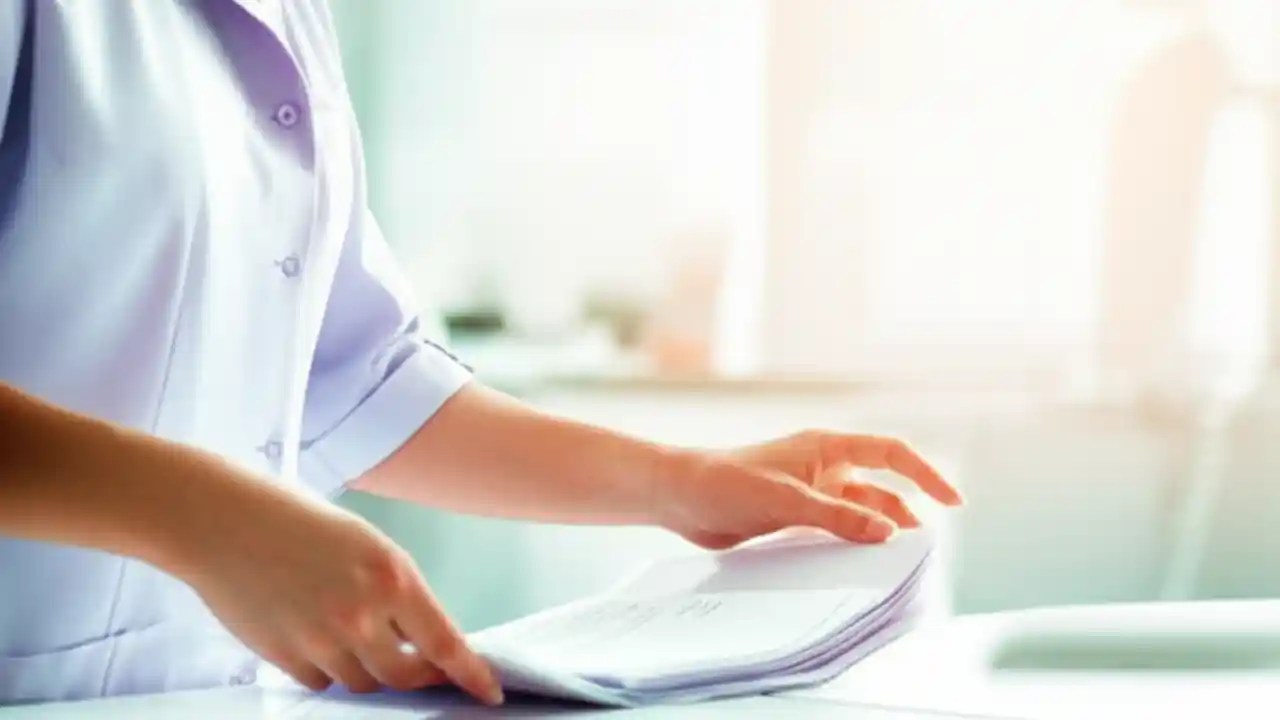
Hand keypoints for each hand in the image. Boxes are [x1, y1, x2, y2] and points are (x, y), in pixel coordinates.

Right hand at [163, 463, 503, 704]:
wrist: (224, 521)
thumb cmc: (298, 522)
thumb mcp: (366, 544)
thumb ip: (397, 591)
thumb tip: (421, 638)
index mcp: (391, 576)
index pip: (444, 642)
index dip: (471, 673)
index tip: (489, 691)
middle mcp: (361, 614)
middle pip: (405, 675)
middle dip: (416, 674)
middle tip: (415, 660)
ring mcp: (321, 640)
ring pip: (362, 682)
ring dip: (367, 667)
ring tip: (345, 625)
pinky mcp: (285, 656)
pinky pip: (322, 682)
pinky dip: (327, 668)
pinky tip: (313, 632)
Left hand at [655, 431, 961, 549]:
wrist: (680, 497)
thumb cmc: (727, 484)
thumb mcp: (787, 501)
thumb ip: (838, 517)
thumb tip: (887, 531)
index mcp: (826, 447)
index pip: (891, 453)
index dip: (925, 474)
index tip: (952, 502)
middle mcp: (823, 466)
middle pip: (881, 486)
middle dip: (906, 511)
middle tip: (924, 547)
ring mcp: (809, 492)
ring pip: (859, 511)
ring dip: (878, 530)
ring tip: (899, 560)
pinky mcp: (793, 516)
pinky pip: (834, 529)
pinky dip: (850, 543)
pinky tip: (860, 565)